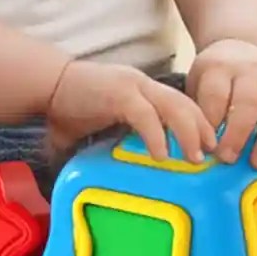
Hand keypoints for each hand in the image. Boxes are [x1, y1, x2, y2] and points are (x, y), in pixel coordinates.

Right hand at [46, 61, 216, 163]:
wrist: (44, 84)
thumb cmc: (67, 106)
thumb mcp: (99, 124)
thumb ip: (112, 141)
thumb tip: (112, 171)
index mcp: (140, 89)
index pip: (179, 102)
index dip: (196, 122)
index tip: (206, 146)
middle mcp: (141, 84)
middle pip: (184, 103)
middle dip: (202, 128)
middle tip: (213, 154)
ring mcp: (131, 86)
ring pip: (173, 106)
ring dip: (188, 132)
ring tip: (195, 158)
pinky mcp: (118, 94)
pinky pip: (145, 115)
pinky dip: (156, 135)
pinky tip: (162, 155)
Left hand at [186, 39, 256, 169]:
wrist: (243, 49)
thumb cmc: (216, 77)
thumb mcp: (199, 83)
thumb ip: (199, 112)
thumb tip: (199, 151)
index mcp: (220, 68)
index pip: (216, 94)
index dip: (212, 121)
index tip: (206, 147)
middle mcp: (251, 71)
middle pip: (247, 102)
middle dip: (238, 134)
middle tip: (229, 159)